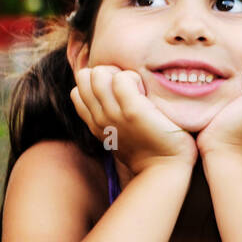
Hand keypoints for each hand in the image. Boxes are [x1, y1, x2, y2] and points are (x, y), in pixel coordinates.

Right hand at [70, 65, 196, 174]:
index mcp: (95, 124)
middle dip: (106, 72)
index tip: (117, 90)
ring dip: (120, 73)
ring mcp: (114, 115)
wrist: (164, 169)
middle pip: (84, 77)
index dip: (95, 83)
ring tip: (138, 87)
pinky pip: (122, 79)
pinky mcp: (133, 111)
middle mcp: (100, 118)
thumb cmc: (150, 150)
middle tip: (129, 84)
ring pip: (98, 74)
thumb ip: (111, 118)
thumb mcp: (121, 134)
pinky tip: (145, 90)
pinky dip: (133, 77)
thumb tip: (110, 96)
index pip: (77, 91)